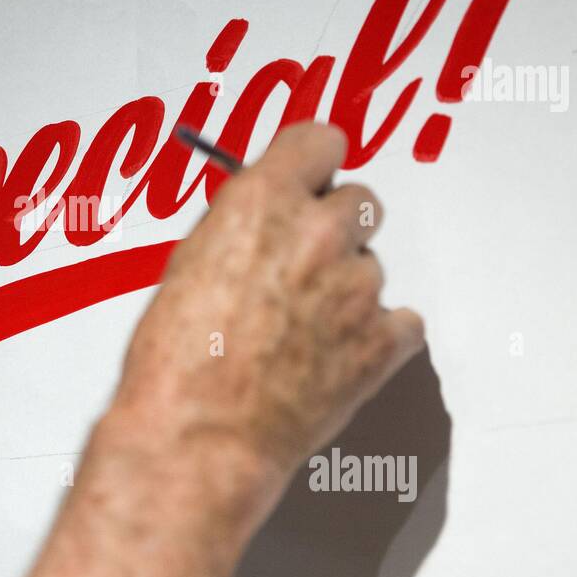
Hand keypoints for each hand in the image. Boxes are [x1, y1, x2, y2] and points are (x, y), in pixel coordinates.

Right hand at [107, 121, 424, 515]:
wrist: (198, 436)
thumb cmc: (174, 360)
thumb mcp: (187, 262)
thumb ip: (237, 226)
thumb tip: (260, 220)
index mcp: (263, 201)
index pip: (320, 140)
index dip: (312, 164)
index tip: (307, 180)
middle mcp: (319, 232)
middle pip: (360, 202)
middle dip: (333, 228)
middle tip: (299, 266)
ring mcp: (358, 288)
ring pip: (372, 267)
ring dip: (345, 288)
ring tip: (300, 332)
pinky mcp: (382, 342)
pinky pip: (402, 322)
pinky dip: (377, 335)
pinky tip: (336, 356)